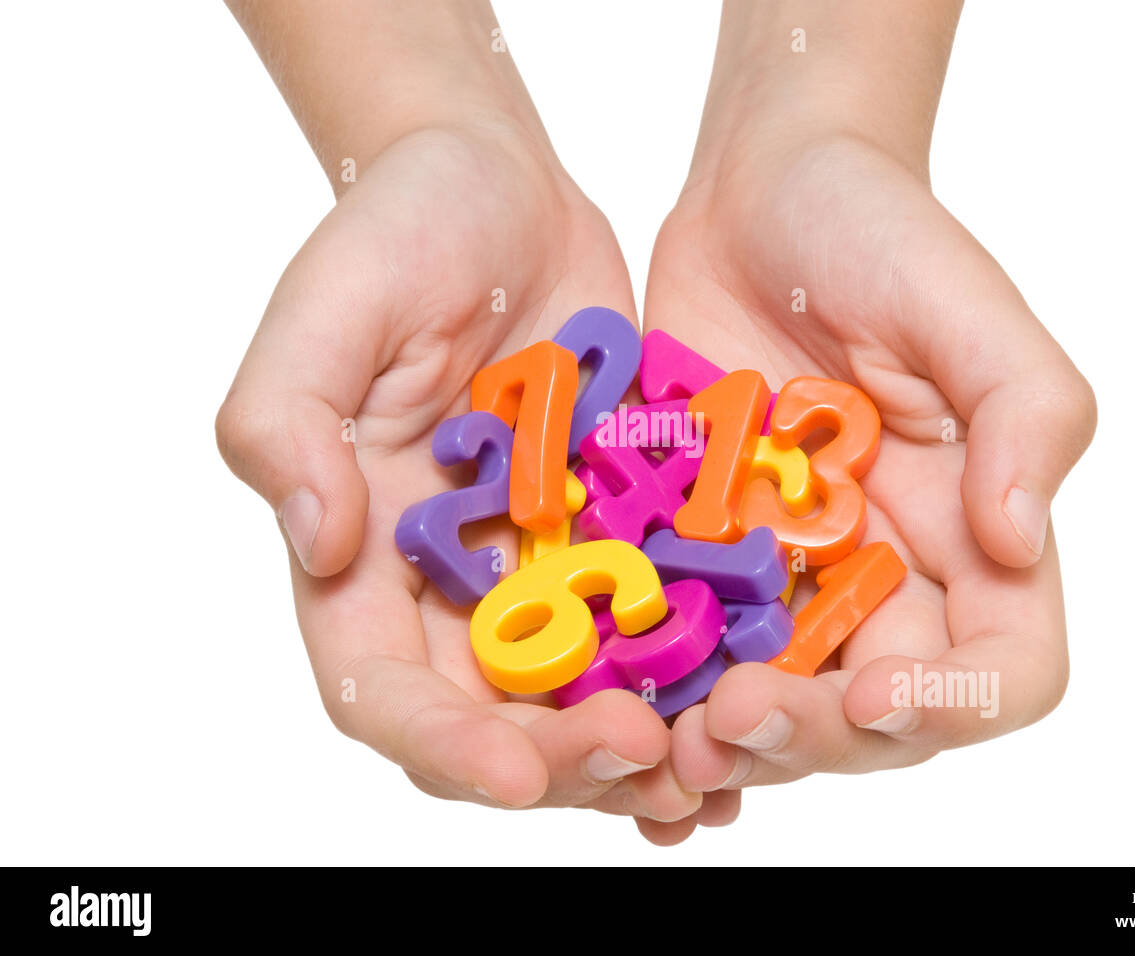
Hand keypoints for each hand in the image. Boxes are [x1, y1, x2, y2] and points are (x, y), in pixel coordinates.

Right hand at [216, 125, 729, 834]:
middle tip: (641, 753)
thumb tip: (316, 541)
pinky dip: (699, 675)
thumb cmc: (396, 234)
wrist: (501, 189)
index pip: (381, 690)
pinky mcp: (623, 534)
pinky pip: (661, 624)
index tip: (515, 773)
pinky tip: (752, 699)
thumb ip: (286, 423)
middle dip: (562, 760)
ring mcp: (545, 568)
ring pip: (587, 694)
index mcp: (364, 558)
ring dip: (643, 746)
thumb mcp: (326, 310)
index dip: (441, 745)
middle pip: (496, 718)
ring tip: (711, 760)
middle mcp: (453, 586)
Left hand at [646, 125, 1095, 818]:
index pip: (1003, 667)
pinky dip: (652, 687)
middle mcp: (884, 575)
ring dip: (723, 738)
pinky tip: (604, 705)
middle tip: (732, 724)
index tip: (873, 694)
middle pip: (873, 714)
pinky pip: (681, 641)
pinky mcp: (698, 552)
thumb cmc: (881, 231)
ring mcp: (785, 574)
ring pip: (771, 698)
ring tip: (662, 741)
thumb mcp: (968, 307)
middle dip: (810, 737)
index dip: (953, 708)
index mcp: (971, 534)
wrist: (759, 192)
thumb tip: (1019, 541)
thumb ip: (1025, 416)